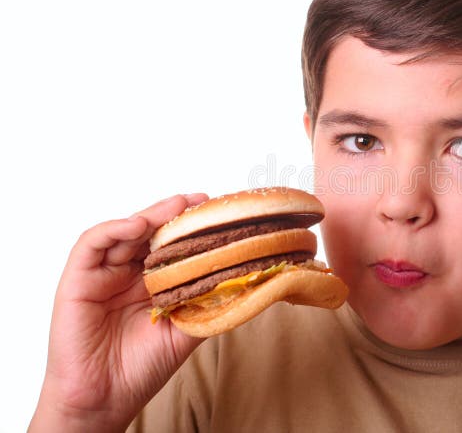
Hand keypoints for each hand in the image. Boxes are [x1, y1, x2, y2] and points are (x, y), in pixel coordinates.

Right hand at [30, 193, 207, 432]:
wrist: (106, 399)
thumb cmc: (141, 368)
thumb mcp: (186, 329)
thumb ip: (207, 302)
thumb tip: (244, 278)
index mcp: (150, 283)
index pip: (170, 245)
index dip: (190, 228)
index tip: (216, 212)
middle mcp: (125, 274)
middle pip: (149, 232)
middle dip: (174, 214)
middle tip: (200, 202)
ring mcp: (101, 275)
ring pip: (123, 232)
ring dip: (150, 216)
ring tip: (176, 208)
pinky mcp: (77, 281)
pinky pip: (91, 244)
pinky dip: (114, 230)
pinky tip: (138, 226)